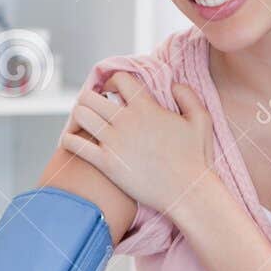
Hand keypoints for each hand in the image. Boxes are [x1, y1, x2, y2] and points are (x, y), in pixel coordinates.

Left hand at [58, 72, 216, 217]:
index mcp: (147, 107)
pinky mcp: (106, 163)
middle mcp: (127, 120)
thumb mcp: (201, 120)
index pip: (119, 79)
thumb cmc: (196, 158)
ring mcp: (114, 142)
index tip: (112, 90)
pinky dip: (69, 140)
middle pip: (91, 95)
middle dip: (89, 97)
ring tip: (83, 123)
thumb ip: (188, 96)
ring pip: (80, 115)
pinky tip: (73, 142)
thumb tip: (173, 85)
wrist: (188, 192)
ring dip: (78, 116)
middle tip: (93, 107)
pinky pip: (75, 144)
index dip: (113, 81)